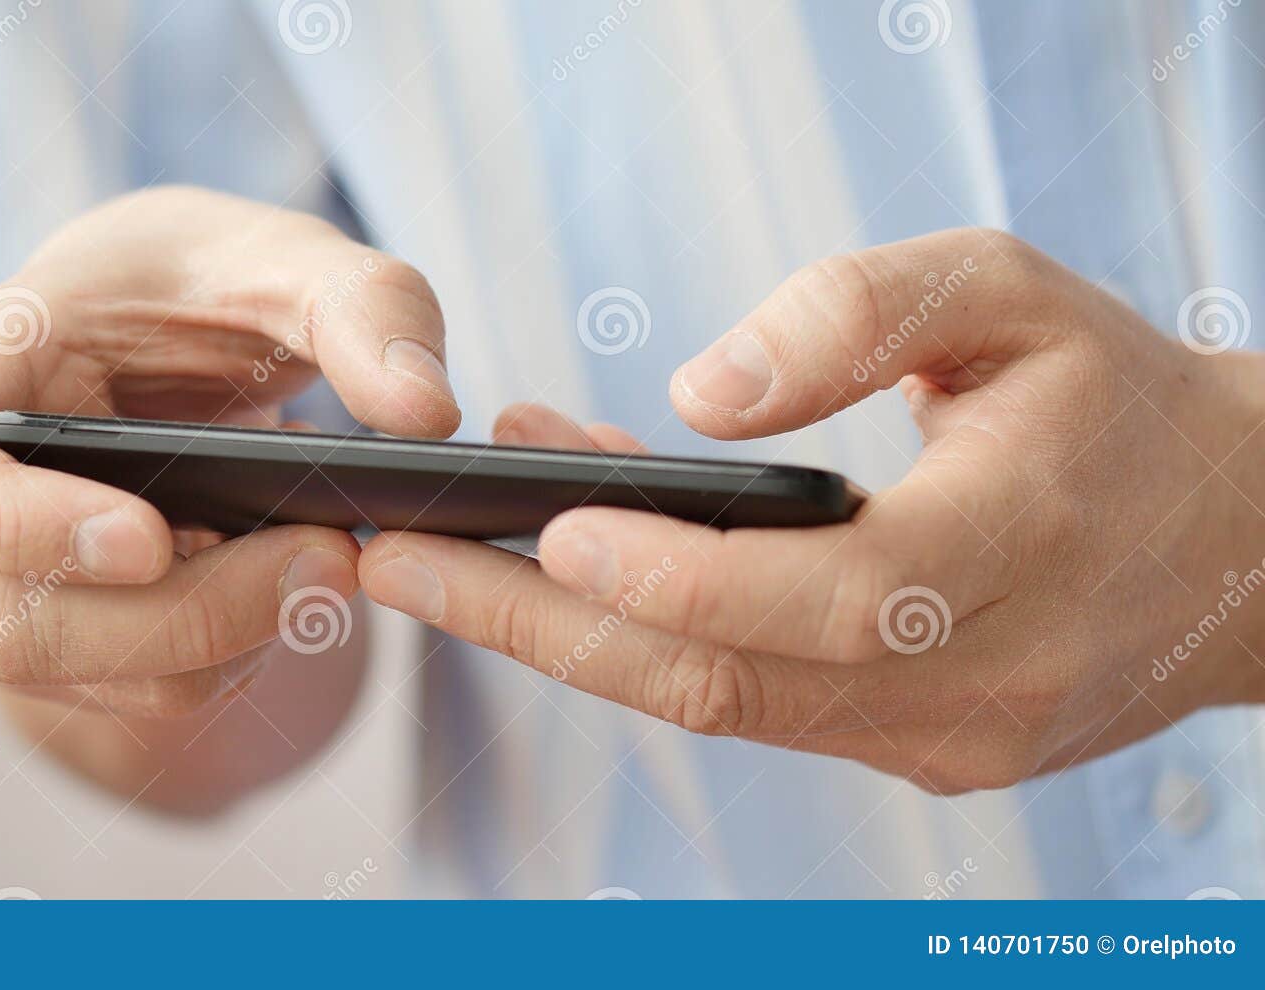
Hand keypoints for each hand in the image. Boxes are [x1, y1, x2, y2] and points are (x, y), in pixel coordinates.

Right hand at [0, 186, 457, 717]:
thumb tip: (427, 414)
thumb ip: (365, 310)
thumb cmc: (204, 288)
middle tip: (332, 561)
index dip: (11, 527)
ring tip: (328, 563)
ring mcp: (1, 587)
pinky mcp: (71, 640)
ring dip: (226, 642)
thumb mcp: (289, 258)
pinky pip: (145, 691)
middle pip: (19, 621)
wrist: (172, 345)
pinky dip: (233, 657)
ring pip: (92, 675)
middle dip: (189, 614)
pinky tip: (289, 587)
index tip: (146, 537)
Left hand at [360, 228, 1264, 792]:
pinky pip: (750, 700)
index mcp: (1016, 549)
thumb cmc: (1112, 398)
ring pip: (718, 706)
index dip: (676, 575)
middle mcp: (975, 679)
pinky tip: (568, 568)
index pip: (823, 601)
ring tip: (446, 560)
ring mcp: (940, 737)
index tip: (550, 527)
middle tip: (401, 567)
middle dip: (542, 630)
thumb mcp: (1009, 292)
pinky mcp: (909, 749)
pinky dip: (647, 638)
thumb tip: (699, 398)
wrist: (1232, 541)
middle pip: (725, 683)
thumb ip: (855, 315)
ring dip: (571, 635)